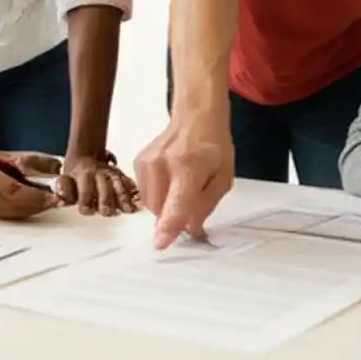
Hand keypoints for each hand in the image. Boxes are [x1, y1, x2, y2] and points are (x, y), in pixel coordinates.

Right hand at [0, 151, 65, 220]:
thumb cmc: (0, 159)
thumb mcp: (22, 156)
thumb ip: (42, 164)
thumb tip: (60, 173)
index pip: (14, 190)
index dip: (36, 195)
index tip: (56, 196)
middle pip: (15, 204)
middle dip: (39, 204)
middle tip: (59, 201)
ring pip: (14, 212)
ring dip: (36, 209)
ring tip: (52, 202)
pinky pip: (12, 216)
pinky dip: (28, 212)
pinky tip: (39, 206)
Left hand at [59, 154, 138, 215]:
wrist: (85, 158)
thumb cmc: (75, 176)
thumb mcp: (65, 181)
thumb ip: (63, 192)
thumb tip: (60, 202)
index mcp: (83, 174)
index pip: (85, 189)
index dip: (85, 200)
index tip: (86, 210)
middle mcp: (99, 173)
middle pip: (104, 187)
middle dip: (105, 200)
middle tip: (107, 212)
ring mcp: (111, 174)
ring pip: (118, 185)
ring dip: (122, 198)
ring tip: (127, 210)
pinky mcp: (120, 175)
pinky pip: (128, 183)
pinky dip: (133, 193)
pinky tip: (136, 203)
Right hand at [136, 111, 233, 248]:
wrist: (196, 116)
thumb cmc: (214, 148)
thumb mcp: (223, 178)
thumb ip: (206, 205)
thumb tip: (190, 230)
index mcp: (188, 167)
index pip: (176, 202)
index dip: (169, 225)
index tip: (160, 244)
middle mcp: (162, 164)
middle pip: (159, 209)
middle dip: (173, 216)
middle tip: (190, 202)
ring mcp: (146, 161)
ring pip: (150, 204)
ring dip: (164, 206)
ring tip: (180, 186)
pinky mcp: (138, 162)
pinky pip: (144, 193)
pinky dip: (157, 194)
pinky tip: (169, 180)